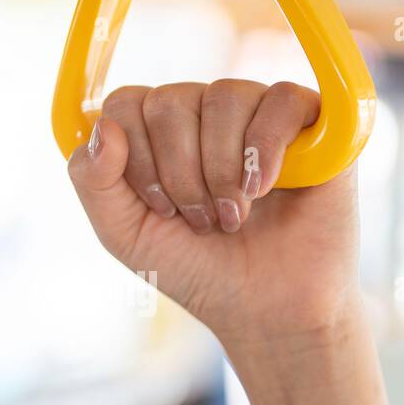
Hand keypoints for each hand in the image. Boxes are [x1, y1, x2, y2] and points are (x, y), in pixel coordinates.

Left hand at [67, 80, 360, 352]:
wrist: (267, 309)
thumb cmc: (198, 269)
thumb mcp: (125, 234)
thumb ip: (92, 181)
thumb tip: (103, 126)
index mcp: (157, 132)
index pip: (126, 104)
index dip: (136, 158)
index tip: (160, 209)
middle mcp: (205, 111)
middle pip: (170, 100)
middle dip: (180, 173)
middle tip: (202, 221)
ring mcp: (257, 111)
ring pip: (223, 96)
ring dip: (220, 169)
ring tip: (234, 216)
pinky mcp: (310, 121)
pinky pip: (278, 99)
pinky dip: (264, 149)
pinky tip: (264, 189)